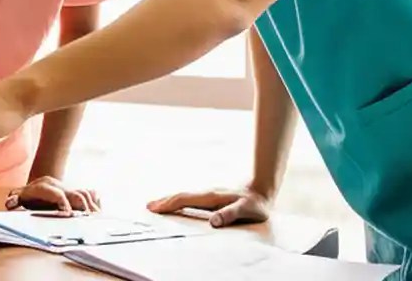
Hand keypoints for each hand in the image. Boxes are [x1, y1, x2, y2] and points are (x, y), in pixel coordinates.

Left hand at [5, 177, 100, 215]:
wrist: (36, 185)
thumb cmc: (28, 196)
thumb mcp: (19, 196)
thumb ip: (15, 199)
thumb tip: (10, 202)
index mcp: (45, 186)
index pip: (58, 194)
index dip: (64, 203)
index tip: (68, 215)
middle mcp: (59, 186)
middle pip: (76, 194)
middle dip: (83, 206)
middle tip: (89, 220)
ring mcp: (69, 188)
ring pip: (84, 193)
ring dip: (92, 206)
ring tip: (98, 219)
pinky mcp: (75, 191)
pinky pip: (90, 193)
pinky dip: (96, 201)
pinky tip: (99, 212)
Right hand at [146, 186, 271, 227]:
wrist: (263, 189)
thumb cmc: (256, 203)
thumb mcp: (246, 210)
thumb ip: (230, 215)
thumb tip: (213, 222)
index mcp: (211, 196)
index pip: (184, 199)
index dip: (169, 204)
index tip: (154, 208)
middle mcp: (207, 193)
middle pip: (180, 196)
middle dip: (164, 201)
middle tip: (148, 206)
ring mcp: (209, 194)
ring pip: (184, 196)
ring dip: (169, 200)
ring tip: (156, 205)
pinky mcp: (212, 197)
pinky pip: (190, 199)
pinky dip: (179, 201)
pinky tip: (176, 205)